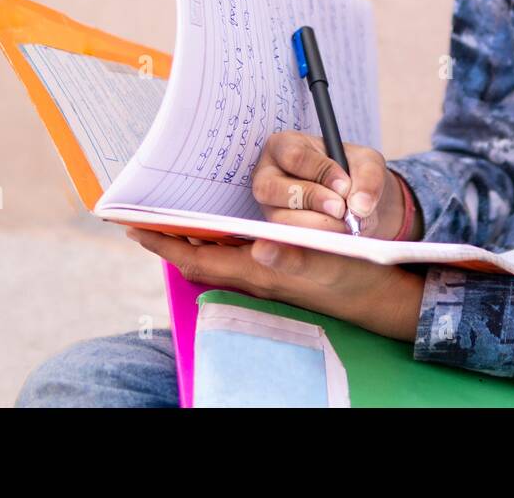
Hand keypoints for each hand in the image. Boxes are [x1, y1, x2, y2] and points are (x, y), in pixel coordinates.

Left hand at [124, 227, 425, 341]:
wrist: (379, 296)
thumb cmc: (354, 277)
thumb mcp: (328, 263)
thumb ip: (294, 259)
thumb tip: (259, 248)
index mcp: (258, 271)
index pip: (197, 258)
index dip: (164, 244)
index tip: (134, 225)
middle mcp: (254, 275)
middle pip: (198, 260)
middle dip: (168, 241)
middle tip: (144, 217)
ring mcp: (264, 274)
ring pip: (214, 258)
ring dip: (191, 240)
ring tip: (173, 217)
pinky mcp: (277, 271)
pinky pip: (233, 256)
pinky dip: (217, 241)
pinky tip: (221, 226)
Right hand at [250, 130, 409, 238]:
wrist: (356, 201)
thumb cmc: (353, 172)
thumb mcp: (368, 164)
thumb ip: (369, 178)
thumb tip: (360, 207)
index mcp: (283, 146)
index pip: (293, 156)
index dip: (321, 171)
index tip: (345, 186)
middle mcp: (267, 176)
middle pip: (271, 188)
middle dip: (310, 199)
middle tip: (341, 209)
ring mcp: (269, 207)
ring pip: (279, 219)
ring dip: (315, 225)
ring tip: (344, 225)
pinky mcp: (278, 233)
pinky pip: (288, 242)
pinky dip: (314, 243)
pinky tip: (335, 240)